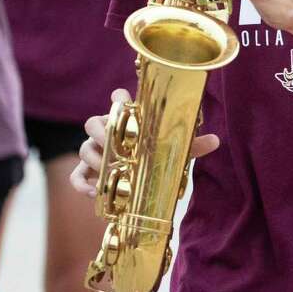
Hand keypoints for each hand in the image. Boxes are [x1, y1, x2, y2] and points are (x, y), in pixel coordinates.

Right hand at [70, 88, 219, 196]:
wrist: (138, 178)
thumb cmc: (157, 154)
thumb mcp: (175, 149)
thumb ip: (192, 144)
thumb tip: (216, 140)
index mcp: (126, 120)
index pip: (117, 100)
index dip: (118, 98)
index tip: (123, 99)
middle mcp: (107, 132)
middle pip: (92, 122)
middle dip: (100, 132)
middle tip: (113, 144)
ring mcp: (95, 151)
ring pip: (83, 148)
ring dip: (94, 159)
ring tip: (109, 172)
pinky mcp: (88, 172)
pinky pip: (75, 175)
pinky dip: (82, 184)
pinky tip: (95, 193)